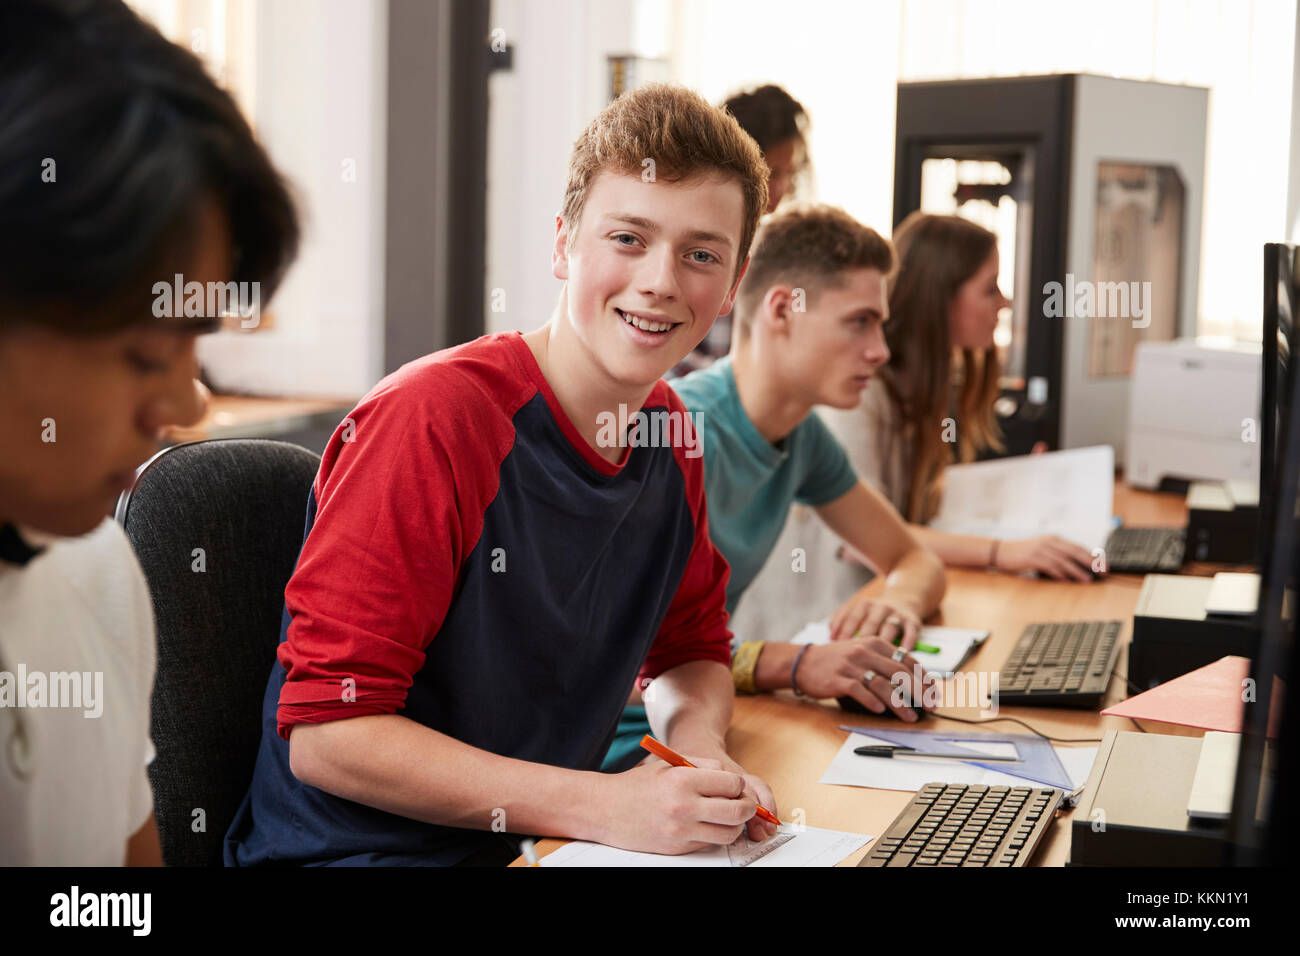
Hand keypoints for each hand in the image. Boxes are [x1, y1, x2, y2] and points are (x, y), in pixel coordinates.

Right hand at [597, 757, 774, 853]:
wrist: (605, 810)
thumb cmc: (636, 785)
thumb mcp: (669, 764)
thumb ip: (702, 766)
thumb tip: (731, 779)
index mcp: (683, 780)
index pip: (733, 784)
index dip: (738, 785)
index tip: (735, 786)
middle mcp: (684, 807)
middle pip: (738, 811)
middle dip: (748, 807)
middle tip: (745, 804)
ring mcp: (681, 831)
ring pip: (729, 833)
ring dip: (733, 825)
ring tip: (725, 816)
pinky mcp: (678, 848)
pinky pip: (709, 843)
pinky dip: (713, 834)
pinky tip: (703, 824)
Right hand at [791, 638, 929, 719]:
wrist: (803, 662)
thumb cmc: (837, 661)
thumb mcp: (862, 652)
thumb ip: (884, 661)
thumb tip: (912, 681)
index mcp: (875, 643)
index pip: (907, 659)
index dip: (924, 677)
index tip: (933, 692)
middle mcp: (865, 652)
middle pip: (899, 673)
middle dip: (919, 692)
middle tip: (930, 706)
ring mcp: (851, 665)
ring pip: (882, 684)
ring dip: (900, 703)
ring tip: (910, 716)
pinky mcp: (838, 679)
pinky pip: (859, 691)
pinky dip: (872, 702)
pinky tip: (880, 711)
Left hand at [828, 593, 921, 648]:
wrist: (904, 600)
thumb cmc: (874, 613)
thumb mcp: (859, 611)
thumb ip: (842, 620)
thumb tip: (831, 636)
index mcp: (864, 605)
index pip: (852, 617)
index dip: (844, 631)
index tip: (836, 646)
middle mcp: (880, 608)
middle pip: (870, 624)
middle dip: (862, 640)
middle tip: (855, 657)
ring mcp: (897, 614)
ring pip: (890, 628)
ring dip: (884, 642)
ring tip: (877, 658)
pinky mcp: (913, 622)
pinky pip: (911, 632)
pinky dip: (908, 642)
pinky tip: (902, 654)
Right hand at [997, 535, 1094, 581]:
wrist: (999, 551)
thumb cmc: (1021, 554)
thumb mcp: (1041, 550)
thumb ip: (1056, 555)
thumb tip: (1075, 567)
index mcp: (1053, 539)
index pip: (1077, 547)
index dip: (1093, 556)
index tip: (1104, 564)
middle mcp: (1049, 542)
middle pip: (1075, 552)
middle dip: (1091, 562)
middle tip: (1103, 571)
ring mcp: (1040, 549)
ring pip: (1064, 560)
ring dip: (1077, 570)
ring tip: (1088, 579)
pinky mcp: (1032, 558)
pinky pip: (1050, 566)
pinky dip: (1060, 573)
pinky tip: (1067, 580)